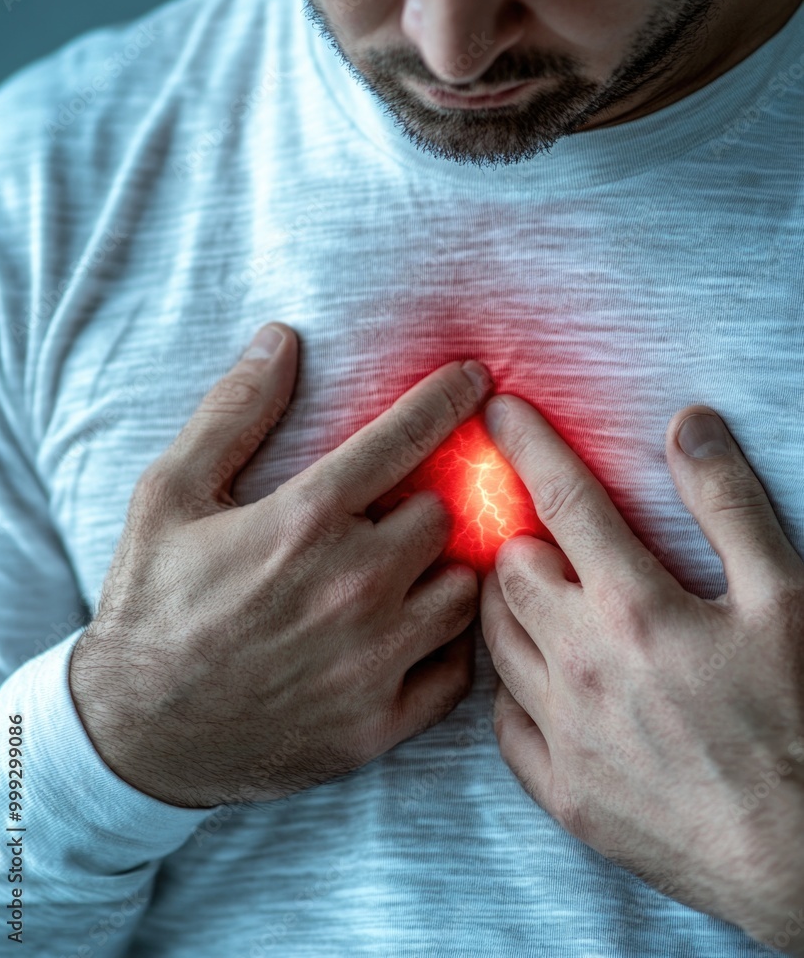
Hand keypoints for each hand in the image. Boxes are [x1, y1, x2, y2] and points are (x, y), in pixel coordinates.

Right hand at [70, 322, 493, 807]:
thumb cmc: (151, 604)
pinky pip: (456, 671)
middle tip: (384, 521)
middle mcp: (354, 585)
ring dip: (440, 574)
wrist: (134, 733)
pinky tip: (409, 637)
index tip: (476, 378)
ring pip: (463, 590)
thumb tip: (281, 339)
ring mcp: (373, 659)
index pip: (405, 438)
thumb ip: (233, 412)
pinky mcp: (379, 723)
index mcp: (307, 520)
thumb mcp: (170, 494)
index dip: (448, 397)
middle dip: (418, 507)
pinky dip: (444, 648)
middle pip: (442, 516)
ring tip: (401, 577)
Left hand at [479, 395, 803, 951]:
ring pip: (494, 639)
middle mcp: (580, 662)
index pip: (562, 500)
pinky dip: (515, 687)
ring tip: (541, 600)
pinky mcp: (559, 787)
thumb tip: (687, 426)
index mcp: (633, 606)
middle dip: (523, 541)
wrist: (798, 855)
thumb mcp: (784, 597)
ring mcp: (562, 730)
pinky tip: (545, 681)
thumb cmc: (799, 720)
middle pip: (509, 569)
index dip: (527, 444)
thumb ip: (728, 504)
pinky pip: (503, 718)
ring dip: (509, 606)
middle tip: (553, 544)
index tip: (498, 412)